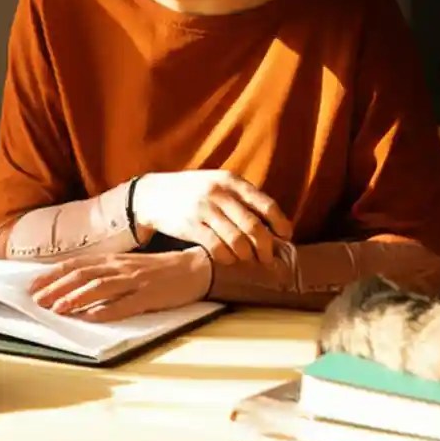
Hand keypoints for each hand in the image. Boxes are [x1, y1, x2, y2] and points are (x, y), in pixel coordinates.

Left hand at [27, 249, 212, 322]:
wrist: (194, 269)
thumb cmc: (158, 271)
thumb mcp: (127, 267)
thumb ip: (104, 273)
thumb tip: (74, 285)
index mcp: (114, 260)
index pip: (76, 265)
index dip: (53, 275)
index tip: (33, 286)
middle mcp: (121, 268)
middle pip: (83, 275)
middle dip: (57, 287)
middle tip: (37, 301)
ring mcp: (136, 282)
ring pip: (100, 287)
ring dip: (76, 297)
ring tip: (58, 308)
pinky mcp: (151, 296)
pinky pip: (126, 304)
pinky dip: (107, 311)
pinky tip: (92, 317)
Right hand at [131, 170, 292, 265]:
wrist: (152, 194)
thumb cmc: (192, 191)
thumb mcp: (218, 184)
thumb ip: (242, 199)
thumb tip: (271, 224)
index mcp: (231, 181)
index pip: (265, 204)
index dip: (280, 222)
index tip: (286, 236)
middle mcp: (219, 194)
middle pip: (253, 226)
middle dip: (265, 247)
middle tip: (268, 258)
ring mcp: (204, 210)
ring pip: (237, 241)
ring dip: (246, 255)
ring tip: (247, 259)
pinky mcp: (190, 226)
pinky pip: (217, 248)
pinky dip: (227, 258)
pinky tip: (228, 259)